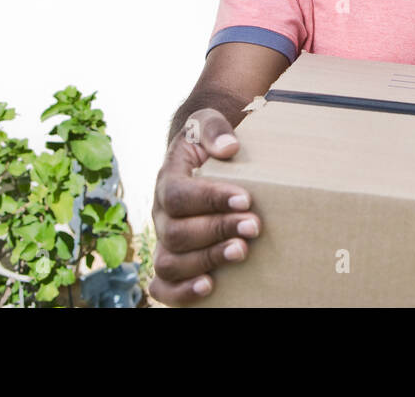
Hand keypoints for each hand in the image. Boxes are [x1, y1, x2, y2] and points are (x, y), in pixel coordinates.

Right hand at [148, 108, 260, 304]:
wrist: (202, 157)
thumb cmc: (208, 141)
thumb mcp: (208, 122)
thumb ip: (214, 128)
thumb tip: (229, 146)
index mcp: (168, 180)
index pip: (179, 194)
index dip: (210, 199)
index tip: (245, 198)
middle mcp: (161, 214)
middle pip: (176, 232)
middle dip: (217, 230)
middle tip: (253, 226)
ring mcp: (165, 240)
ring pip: (170, 261)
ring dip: (206, 259)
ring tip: (241, 251)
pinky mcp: (173, 261)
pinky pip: (163, 286)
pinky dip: (180, 292)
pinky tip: (209, 286)